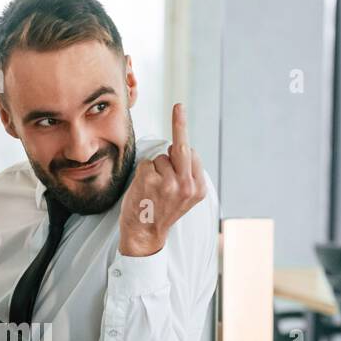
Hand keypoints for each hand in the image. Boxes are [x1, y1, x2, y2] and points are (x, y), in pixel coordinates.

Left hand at [118, 103, 206, 256]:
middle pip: (182, 147)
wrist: (145, 235)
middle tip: (179, 106)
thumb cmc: (161, 212)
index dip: (183, 145)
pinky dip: (143, 172)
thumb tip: (185, 149)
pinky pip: (146, 163)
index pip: (193, 155)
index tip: (182, 113)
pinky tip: (144, 189)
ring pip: (161, 157)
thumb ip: (186, 175)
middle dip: (180, 122)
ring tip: (152, 189)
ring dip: (155, 167)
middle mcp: (187, 185)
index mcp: (198, 188)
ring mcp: (169, 183)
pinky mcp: (150, 181)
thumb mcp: (183, 197)